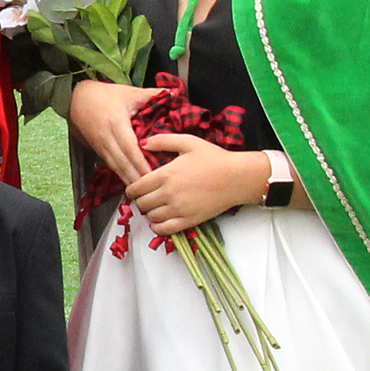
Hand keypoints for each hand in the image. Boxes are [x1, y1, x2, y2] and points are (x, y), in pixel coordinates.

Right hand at [68, 79, 156, 186]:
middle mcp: (107, 137)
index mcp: (116, 123)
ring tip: (142, 192)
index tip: (152, 174)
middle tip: (150, 189)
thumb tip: (173, 92)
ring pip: (116, 167)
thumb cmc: (105, 95)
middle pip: (122, 162)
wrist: (78, 99)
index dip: (140, 163)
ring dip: (128, 180)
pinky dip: (121, 175)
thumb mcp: (129, 92)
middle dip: (136, 177)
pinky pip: (111, 165)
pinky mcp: (98, 149)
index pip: (130, 147)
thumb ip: (151, 94)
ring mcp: (101, 145)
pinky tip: (130, 183)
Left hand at [126, 137, 269, 234]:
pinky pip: (164, 230)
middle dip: (141, 200)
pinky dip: (158, 227)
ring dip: (150, 213)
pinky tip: (161, 220)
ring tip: (156, 206)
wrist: (237, 177)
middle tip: (146, 197)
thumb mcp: (188, 142)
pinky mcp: (188, 220)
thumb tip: (143, 142)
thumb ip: (163, 141)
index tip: (136, 188)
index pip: (135, 188)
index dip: (132, 189)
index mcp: (165, 174)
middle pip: (141, 204)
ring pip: (151, 217)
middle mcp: (168, 193)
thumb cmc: (215, 158)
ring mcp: (178, 209)